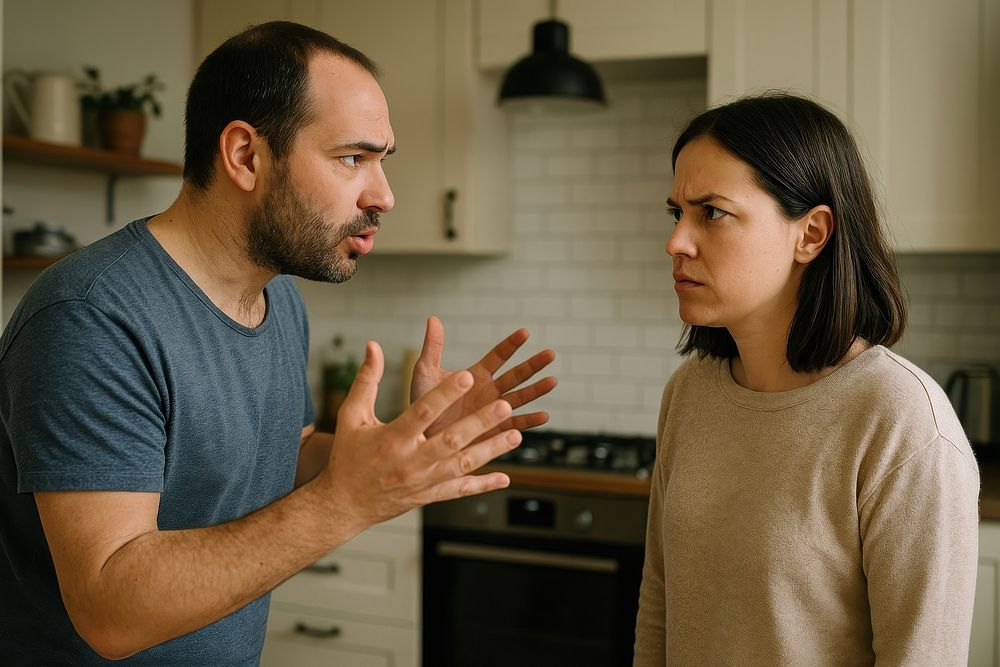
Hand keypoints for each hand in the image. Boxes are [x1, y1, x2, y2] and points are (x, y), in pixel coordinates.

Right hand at [320, 341, 520, 530]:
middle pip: (450, 440)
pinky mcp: (429, 496)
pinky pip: (460, 490)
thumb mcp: (350, 415)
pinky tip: (505, 477)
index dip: (445, 394)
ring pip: (462, 465)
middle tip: (504, 404)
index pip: (422, 412)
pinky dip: (483, 485)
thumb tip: (373, 345)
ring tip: (516, 434)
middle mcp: (410, 462)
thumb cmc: (348, 455)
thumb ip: (366, 380)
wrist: (343, 504)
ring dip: (491, 450)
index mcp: (391, 438)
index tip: (467, 375)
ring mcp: (422, 481)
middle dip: (479, 422)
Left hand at [410, 316, 556, 438]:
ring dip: (537, 390)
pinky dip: (530, 421)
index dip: (511, 344)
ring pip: (520, 398)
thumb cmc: (421, 405)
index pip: (498, 356)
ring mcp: (493, 411)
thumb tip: (433, 318)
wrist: (420, 438)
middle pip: (516, 375)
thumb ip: (433, 348)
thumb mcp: (425, 374)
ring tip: (552, 381)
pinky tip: (544, 415)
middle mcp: (489, 391)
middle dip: (533, 365)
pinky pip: (515, 425)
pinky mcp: (494, 431)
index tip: (525, 332)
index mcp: (476, 375)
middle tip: (550, 354)